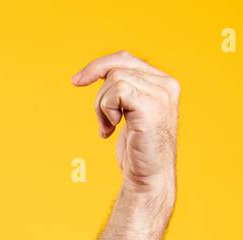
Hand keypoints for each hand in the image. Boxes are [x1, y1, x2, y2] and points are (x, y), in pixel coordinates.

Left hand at [71, 50, 179, 199]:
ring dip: (102, 107)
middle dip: (99, 93)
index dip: (98, 66)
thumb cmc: (137, 150)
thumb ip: (122, 91)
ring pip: (114, 79)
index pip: (125, 59)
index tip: (76, 81)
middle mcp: (166, 84)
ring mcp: (160, 94)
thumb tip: (94, 73)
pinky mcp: (150, 106)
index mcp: (163, 82)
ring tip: (109, 128)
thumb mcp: (128, 113)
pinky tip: (111, 129)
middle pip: (117, 66)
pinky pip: (116, 91)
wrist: (148, 178)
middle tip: (99, 119)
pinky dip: (106, 110)